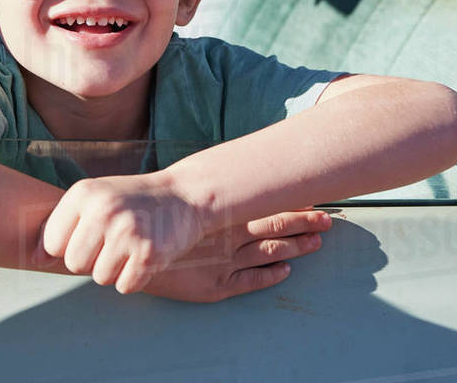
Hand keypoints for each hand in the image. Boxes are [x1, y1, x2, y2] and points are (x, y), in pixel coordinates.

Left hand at [38, 172, 204, 293]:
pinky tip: (144, 255)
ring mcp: (128, 232)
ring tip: (130, 245)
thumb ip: (61, 226)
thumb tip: (34, 260)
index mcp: (83, 193)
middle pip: (74, 264)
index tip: (90, 234)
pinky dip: (134, 278)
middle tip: (113, 241)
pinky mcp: (149, 254)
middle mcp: (103, 210)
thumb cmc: (131, 201)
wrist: (184, 195)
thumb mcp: (94, 200)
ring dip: (114, 269)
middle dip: (91, 260)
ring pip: (99, 278)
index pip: (52, 243)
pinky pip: (125, 286)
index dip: (69, 245)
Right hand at [142, 209, 331, 302]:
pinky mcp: (217, 286)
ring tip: (316, 242)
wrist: (128, 253)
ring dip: (296, 247)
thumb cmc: (154, 222)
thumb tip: (228, 171)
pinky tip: (286, 271)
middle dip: (304, 223)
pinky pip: (252, 282)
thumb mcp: (180, 201)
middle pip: (276, 227)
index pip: (266, 206)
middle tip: (328, 219)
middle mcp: (228, 237)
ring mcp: (225, 263)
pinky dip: (271, 275)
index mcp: (222, 214)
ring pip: (270, 252)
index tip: (313, 198)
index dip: (291, 203)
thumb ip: (205, 192)